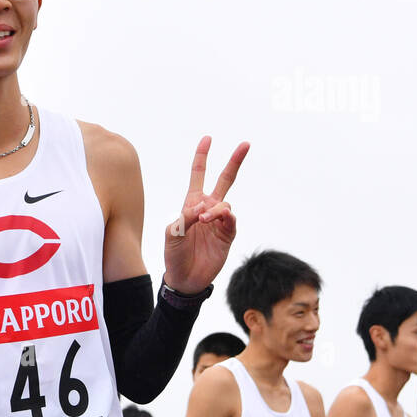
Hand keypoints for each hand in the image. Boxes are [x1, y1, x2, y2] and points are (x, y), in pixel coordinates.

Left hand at [163, 137, 248, 294]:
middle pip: (224, 180)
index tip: (208, 138)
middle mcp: (208, 209)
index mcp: (191, 203)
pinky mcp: (228, 235)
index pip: (198, 175)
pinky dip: (225, 217)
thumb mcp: (172, 233)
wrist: (185, 278)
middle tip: (245, 144)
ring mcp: (219, 222)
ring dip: (215, 209)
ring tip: (203, 220)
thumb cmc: (174, 254)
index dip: (202, 156)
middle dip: (234, 162)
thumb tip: (204, 207)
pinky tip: (218, 220)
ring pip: (224, 204)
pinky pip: (231, 220)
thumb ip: (185, 217)